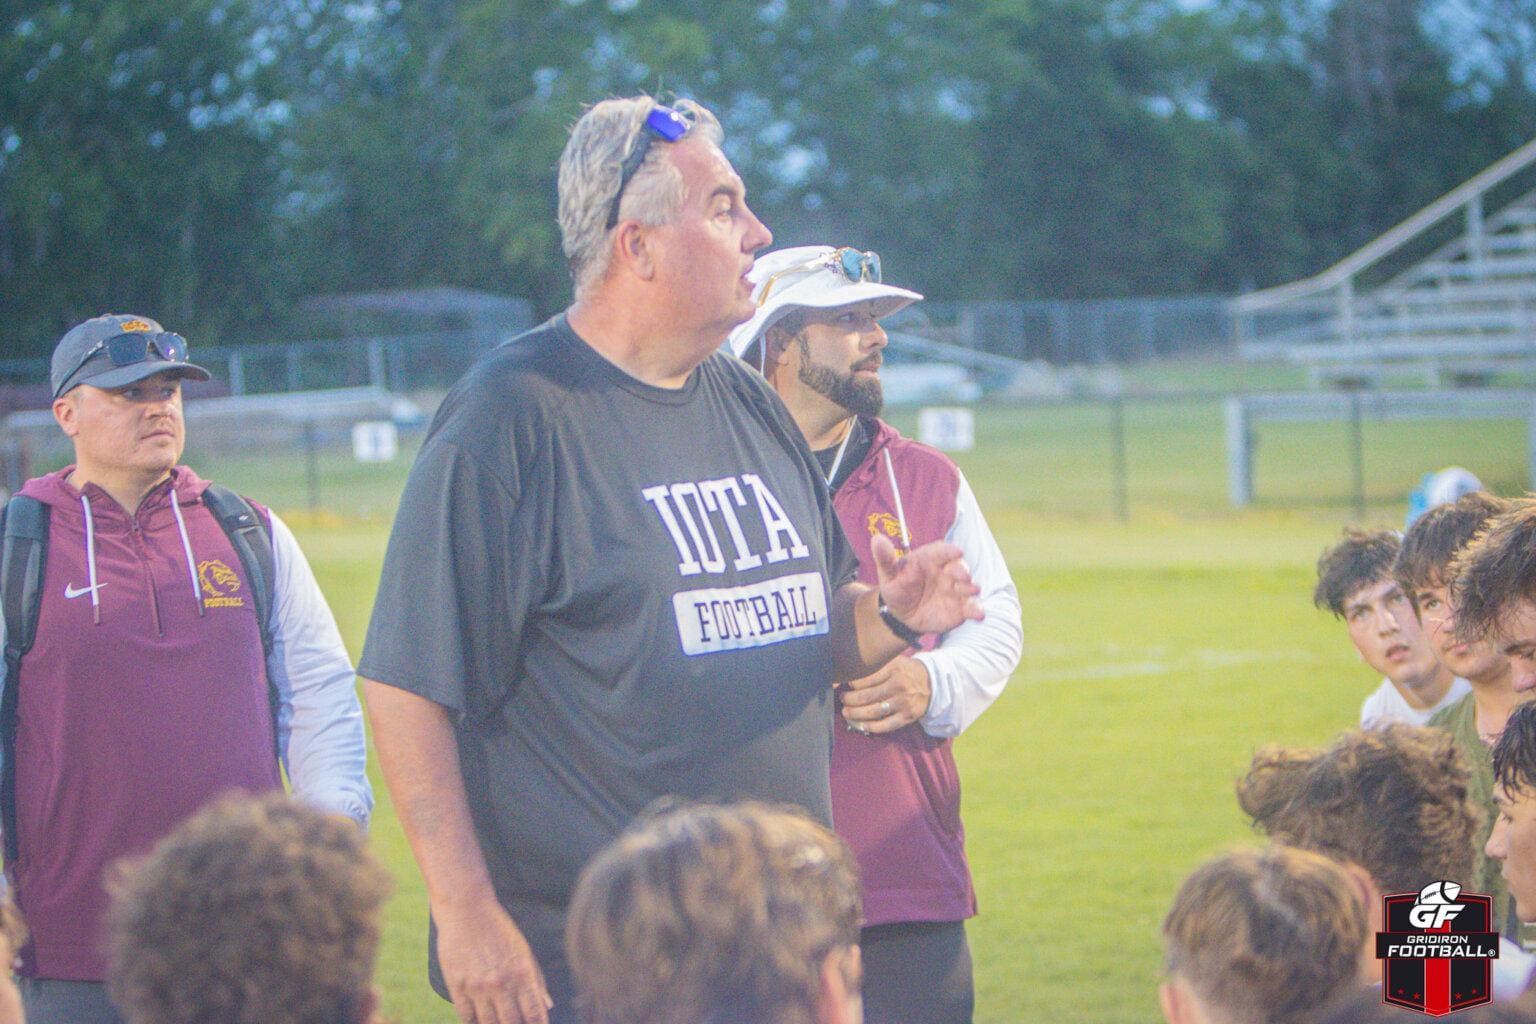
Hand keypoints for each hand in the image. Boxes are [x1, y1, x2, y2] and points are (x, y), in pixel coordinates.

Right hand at [435, 899, 552, 1023]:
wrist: (466, 910)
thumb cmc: (499, 929)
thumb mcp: (524, 950)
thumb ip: (536, 980)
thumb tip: (548, 1005)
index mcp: (522, 973)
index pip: (535, 1014)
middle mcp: (501, 983)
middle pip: (511, 1023)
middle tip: (516, 1022)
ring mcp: (477, 986)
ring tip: (499, 1021)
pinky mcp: (457, 986)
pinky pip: (466, 1017)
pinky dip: (474, 1022)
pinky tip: (480, 1019)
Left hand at [841, 656, 931, 734]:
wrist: (933, 683)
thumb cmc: (906, 671)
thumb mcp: (894, 661)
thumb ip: (875, 665)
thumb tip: (850, 674)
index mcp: (894, 669)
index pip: (866, 678)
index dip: (852, 683)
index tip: (845, 685)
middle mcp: (899, 685)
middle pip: (867, 696)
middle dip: (850, 700)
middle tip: (842, 699)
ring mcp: (904, 703)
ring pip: (873, 712)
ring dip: (856, 714)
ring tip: (846, 712)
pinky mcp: (907, 717)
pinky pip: (885, 725)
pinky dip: (870, 727)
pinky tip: (859, 724)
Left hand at [872, 533, 982, 635]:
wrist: (902, 613)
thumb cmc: (897, 587)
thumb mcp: (889, 574)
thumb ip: (886, 558)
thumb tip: (877, 539)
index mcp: (930, 558)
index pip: (942, 551)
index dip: (950, 551)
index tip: (957, 551)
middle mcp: (947, 571)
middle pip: (960, 567)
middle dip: (963, 570)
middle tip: (963, 575)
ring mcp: (955, 589)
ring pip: (969, 586)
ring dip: (972, 588)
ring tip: (972, 590)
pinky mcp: (960, 608)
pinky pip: (971, 607)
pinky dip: (977, 610)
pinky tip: (979, 614)